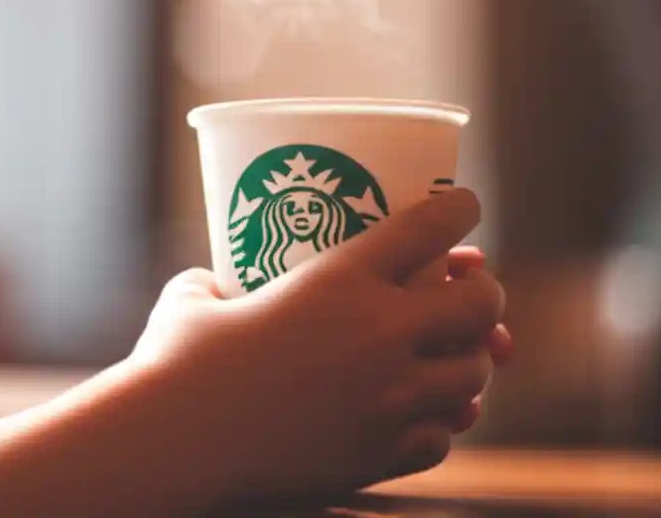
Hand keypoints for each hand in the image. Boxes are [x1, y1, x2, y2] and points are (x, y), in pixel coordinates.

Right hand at [129, 189, 503, 505]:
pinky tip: (414, 418)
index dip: (459, 209)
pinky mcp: (381, 454)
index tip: (465, 206)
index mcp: (339, 279)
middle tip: (469, 298)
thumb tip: (211, 285)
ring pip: (473, 375)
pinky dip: (434, 425)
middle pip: (480, 304)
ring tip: (447, 362)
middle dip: (484, 297)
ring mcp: (388, 398)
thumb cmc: (175, 365)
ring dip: (467, 363)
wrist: (177, 447)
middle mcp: (379, 333)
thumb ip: (216, 283)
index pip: (430, 227)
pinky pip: (440, 437)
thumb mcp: (193, 300)